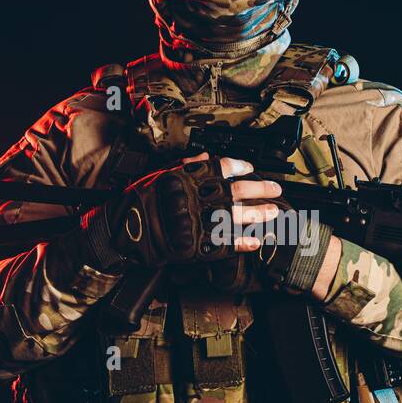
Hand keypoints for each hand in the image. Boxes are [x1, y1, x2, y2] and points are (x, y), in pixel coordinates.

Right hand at [79, 153, 281, 268]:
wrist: (125, 231)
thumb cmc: (141, 201)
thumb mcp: (162, 175)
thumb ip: (187, 166)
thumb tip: (207, 157)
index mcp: (188, 178)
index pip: (220, 167)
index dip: (239, 166)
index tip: (250, 168)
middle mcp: (195, 198)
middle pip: (235, 192)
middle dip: (259, 190)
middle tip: (276, 189)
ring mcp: (196, 222)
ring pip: (235, 216)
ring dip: (257, 214)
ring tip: (273, 212)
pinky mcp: (195, 245)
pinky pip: (223, 244)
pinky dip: (241, 243)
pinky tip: (256, 241)